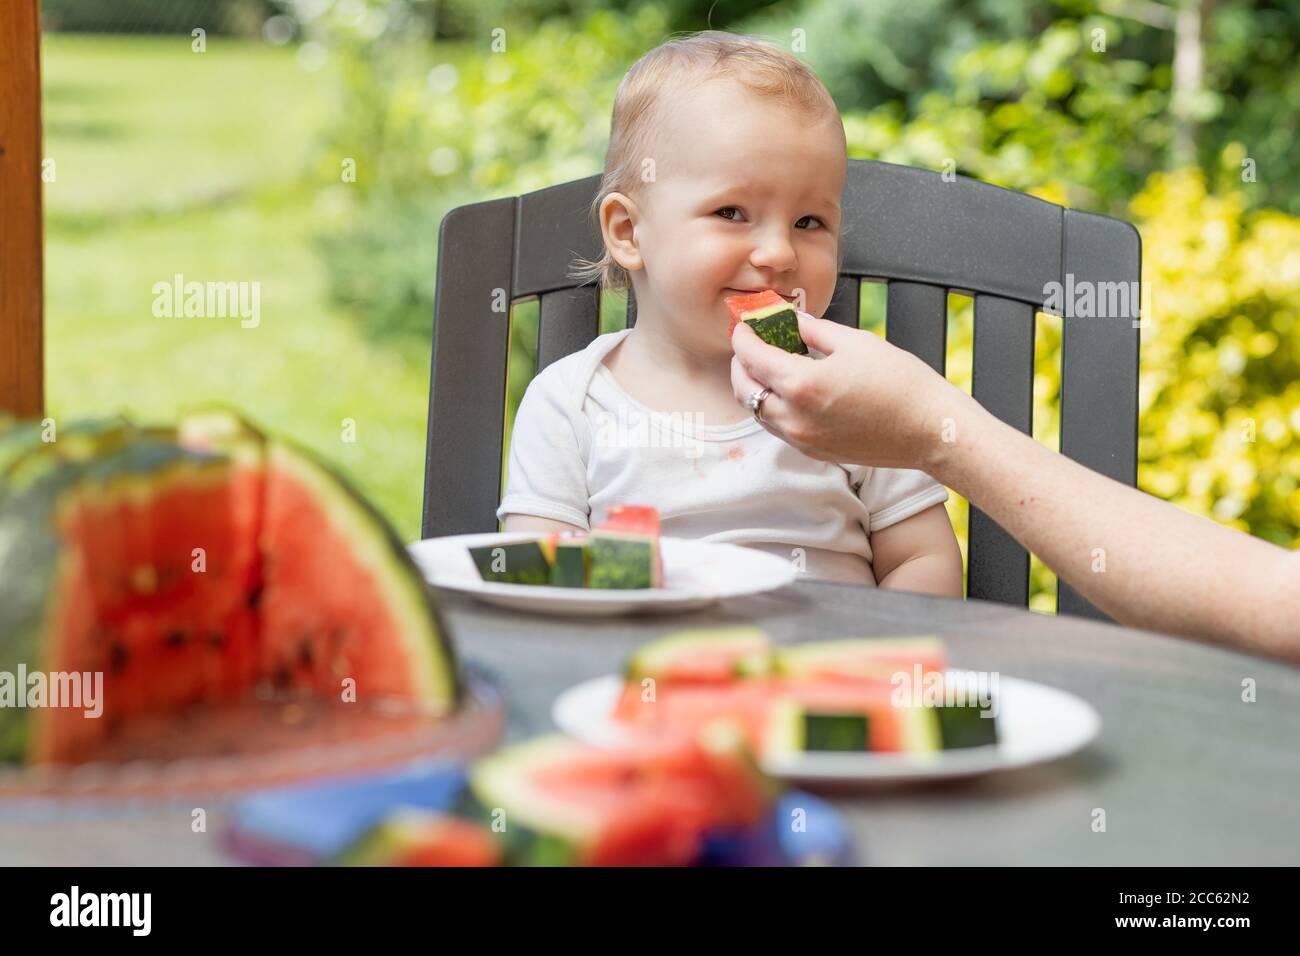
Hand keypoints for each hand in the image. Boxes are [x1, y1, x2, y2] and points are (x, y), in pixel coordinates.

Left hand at [730, 312, 975, 472]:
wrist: (930, 429)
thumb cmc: (901, 382)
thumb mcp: (855, 342)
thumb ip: (813, 330)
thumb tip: (790, 320)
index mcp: (802, 384)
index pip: (752, 357)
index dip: (743, 337)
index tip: (744, 326)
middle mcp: (794, 418)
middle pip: (744, 390)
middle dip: (741, 364)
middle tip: (751, 345)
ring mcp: (802, 440)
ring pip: (758, 413)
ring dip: (755, 388)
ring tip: (768, 367)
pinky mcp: (814, 452)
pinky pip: (779, 428)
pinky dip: (774, 407)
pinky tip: (790, 390)